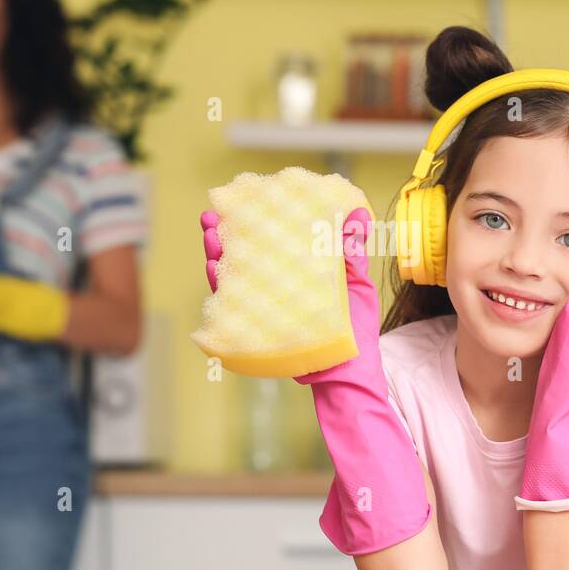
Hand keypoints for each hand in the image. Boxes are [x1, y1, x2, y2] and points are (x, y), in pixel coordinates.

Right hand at [199, 206, 381, 383]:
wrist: (352, 369)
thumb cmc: (356, 325)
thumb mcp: (356, 282)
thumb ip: (352, 250)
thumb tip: (358, 212)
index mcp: (296, 268)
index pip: (270, 240)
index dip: (253, 221)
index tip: (242, 200)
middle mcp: (275, 284)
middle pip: (242, 255)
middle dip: (222, 234)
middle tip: (211, 218)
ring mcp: (265, 305)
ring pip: (231, 277)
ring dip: (215, 256)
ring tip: (209, 237)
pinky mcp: (259, 326)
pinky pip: (233, 307)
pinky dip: (220, 288)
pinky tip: (214, 270)